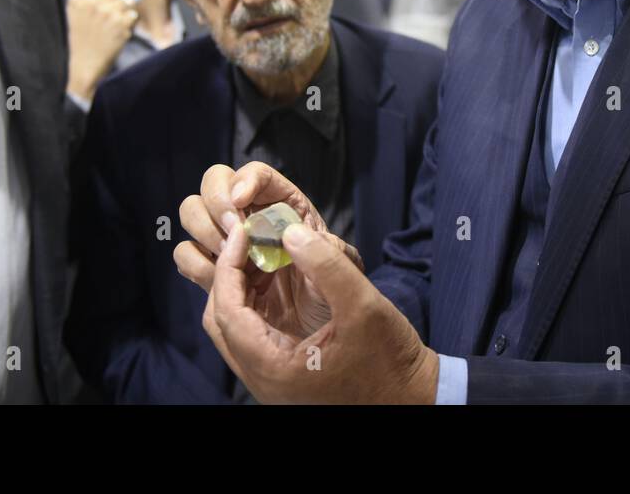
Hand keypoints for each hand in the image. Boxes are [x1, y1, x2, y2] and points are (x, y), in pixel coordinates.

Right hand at [65, 0, 137, 100]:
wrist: (82, 63)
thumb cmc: (77, 35)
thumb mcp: (71, 11)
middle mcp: (95, 3)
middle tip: (110, 9)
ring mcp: (109, 15)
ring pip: (128, 1)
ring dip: (124, 10)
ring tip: (110, 23)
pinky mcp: (121, 26)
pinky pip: (132, 15)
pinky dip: (127, 23)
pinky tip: (115, 31)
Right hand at [175, 161, 363, 340]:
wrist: (320, 330)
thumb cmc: (335, 290)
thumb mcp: (342, 267)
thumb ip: (328, 251)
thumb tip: (293, 235)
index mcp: (284, 203)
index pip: (256, 174)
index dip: (245, 181)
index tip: (241, 201)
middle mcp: (251, 215)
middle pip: (213, 182)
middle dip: (217, 205)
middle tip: (232, 235)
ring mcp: (229, 240)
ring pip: (193, 212)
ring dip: (204, 233)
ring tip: (227, 259)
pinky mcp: (213, 270)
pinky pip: (187, 255)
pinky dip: (195, 262)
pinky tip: (218, 279)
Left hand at [205, 220, 437, 403]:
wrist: (407, 397)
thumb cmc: (389, 359)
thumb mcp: (363, 306)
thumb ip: (327, 266)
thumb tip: (290, 231)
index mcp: (273, 368)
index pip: (227, 312)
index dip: (228, 267)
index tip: (242, 231)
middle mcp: (262, 377)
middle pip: (222, 319)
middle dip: (229, 275)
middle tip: (247, 237)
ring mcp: (270, 376)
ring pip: (235, 325)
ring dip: (242, 287)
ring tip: (261, 250)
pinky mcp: (282, 369)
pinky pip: (254, 331)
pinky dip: (257, 300)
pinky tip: (276, 275)